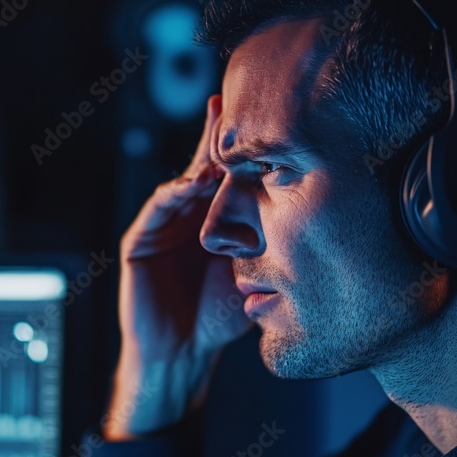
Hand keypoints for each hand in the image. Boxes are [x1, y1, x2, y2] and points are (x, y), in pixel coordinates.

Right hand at [105, 95, 253, 439]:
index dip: (242, 150)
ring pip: (180, 183)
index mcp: (213, 222)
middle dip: (215, 137)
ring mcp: (160, 227)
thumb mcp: (252, 276)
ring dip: (198, 160)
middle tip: (230, 102)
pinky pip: (155, 210)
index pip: (229, 178)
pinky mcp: (137, 242)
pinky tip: (191, 182)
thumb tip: (319, 225)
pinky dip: (172, 194)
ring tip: (219, 142)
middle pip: (202, 167)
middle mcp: (186, 217)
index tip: (265, 120)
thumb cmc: (217, 318)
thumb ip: (269, 248)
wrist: (181, 354)